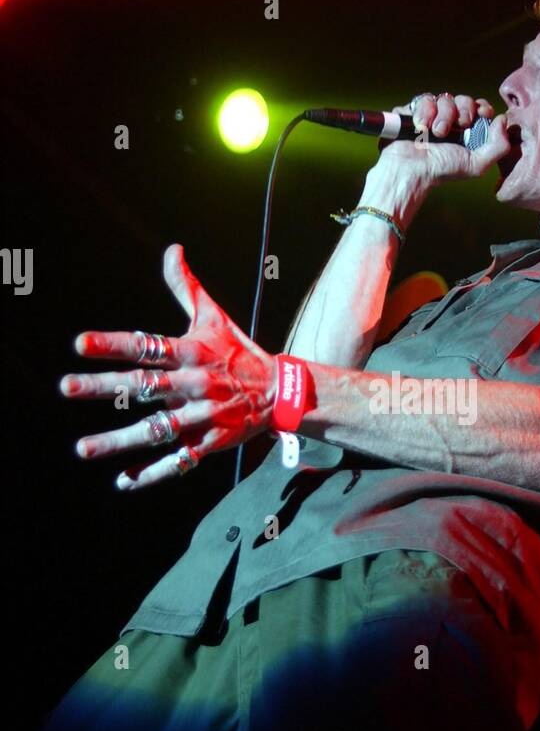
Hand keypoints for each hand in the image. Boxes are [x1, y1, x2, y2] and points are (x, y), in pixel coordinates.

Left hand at [58, 244, 277, 490]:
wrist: (281, 392)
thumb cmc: (239, 352)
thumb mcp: (214, 317)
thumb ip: (186, 287)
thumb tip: (172, 250)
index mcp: (192, 352)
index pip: (148, 345)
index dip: (114, 344)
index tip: (81, 344)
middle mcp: (195, 384)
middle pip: (144, 386)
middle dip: (105, 388)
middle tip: (67, 386)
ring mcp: (203, 416)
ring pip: (156, 429)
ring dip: (119, 440)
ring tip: (83, 447)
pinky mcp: (210, 443)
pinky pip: (179, 461)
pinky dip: (152, 473)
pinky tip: (124, 481)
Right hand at [371, 91, 511, 190]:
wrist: (410, 170)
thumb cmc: (442, 170)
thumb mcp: (476, 165)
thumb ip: (498, 146)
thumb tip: (503, 119)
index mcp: (468, 132)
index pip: (480, 108)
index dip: (482, 108)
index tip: (481, 116)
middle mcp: (451, 122)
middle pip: (464, 99)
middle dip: (462, 111)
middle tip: (456, 128)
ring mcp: (432, 115)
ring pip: (444, 98)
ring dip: (442, 115)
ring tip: (435, 133)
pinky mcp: (414, 111)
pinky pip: (424, 99)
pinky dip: (424, 111)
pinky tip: (421, 127)